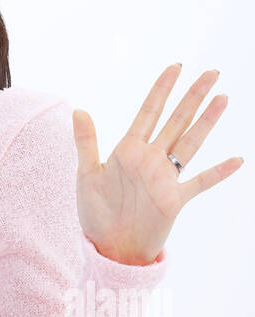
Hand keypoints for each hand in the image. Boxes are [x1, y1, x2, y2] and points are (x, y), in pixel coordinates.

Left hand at [73, 64, 242, 265]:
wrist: (109, 249)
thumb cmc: (95, 213)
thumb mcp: (86, 176)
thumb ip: (86, 143)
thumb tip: (79, 109)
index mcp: (128, 149)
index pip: (149, 112)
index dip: (162, 89)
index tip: (176, 66)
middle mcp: (150, 159)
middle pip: (176, 121)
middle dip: (193, 96)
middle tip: (212, 73)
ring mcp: (165, 178)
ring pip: (190, 143)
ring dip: (207, 122)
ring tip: (223, 99)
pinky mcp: (175, 201)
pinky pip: (200, 183)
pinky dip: (218, 173)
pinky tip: (237, 160)